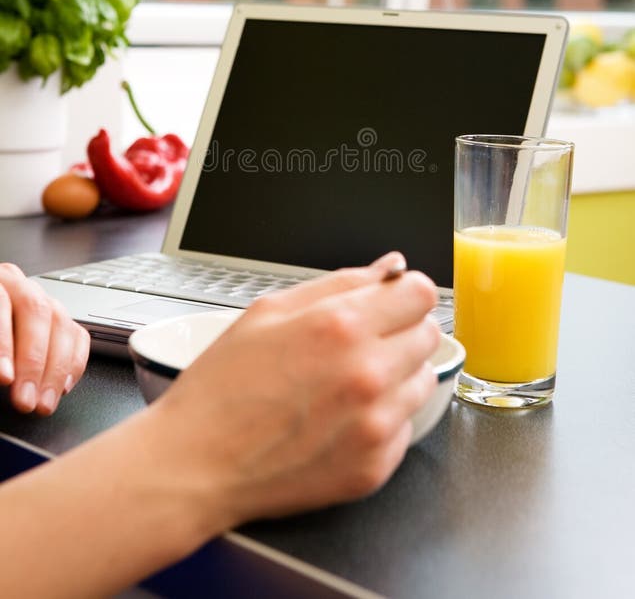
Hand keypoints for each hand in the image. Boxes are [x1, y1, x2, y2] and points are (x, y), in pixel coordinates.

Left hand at [0, 263, 90, 414]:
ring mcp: (46, 300)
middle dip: (33, 361)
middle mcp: (20, 285)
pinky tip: (61, 388)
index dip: (4, 343)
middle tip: (25, 399)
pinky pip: (78, 338)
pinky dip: (73, 365)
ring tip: (43, 403)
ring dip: (55, 370)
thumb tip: (3, 374)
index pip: (1, 304)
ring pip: (62, 324)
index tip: (4, 378)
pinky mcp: (63, 321)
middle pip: (37, 312)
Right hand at [144, 252, 439, 537]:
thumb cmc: (223, 387)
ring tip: (348, 383)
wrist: (197, 464)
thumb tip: (390, 269)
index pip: (422, 293)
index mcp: (341, 326)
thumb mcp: (268, 311)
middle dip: (401, 330)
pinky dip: (384, 418)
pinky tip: (342, 418)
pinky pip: (406, 426)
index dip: (404, 293)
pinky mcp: (376, 466)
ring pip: (424, 380)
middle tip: (361, 342)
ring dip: (398, 374)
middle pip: (429, 334)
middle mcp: (368, 373)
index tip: (391, 301)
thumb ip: (339, 283)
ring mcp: (376, 424)